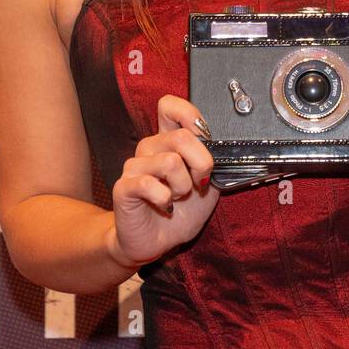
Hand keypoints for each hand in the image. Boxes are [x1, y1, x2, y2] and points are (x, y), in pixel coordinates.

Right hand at [110, 94, 217, 267]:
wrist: (158, 242)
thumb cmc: (183, 211)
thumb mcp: (208, 183)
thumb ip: (212, 161)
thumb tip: (224, 146)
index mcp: (169, 141)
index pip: (170, 106)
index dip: (189, 114)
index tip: (204, 136)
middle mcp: (150, 147)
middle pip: (182, 137)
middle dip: (201, 164)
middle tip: (198, 183)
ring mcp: (134, 166)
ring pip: (170, 162)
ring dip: (182, 187)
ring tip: (176, 198)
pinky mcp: (124, 187)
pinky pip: (149, 184)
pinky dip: (165, 199)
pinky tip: (165, 206)